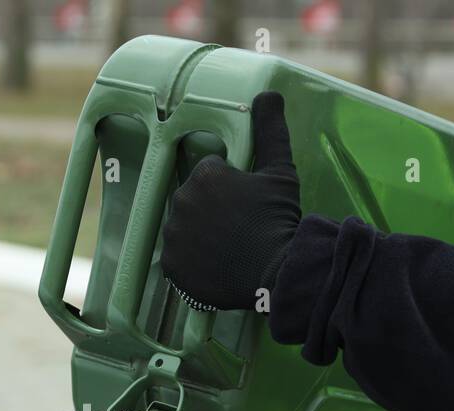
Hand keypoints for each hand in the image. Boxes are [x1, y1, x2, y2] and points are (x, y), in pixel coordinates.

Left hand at [161, 91, 301, 312]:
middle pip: (194, 199)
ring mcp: (174, 236)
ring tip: (228, 247)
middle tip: (239, 226)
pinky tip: (215, 264)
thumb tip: (268, 94)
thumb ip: (270, 130)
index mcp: (204, 175)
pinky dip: (192, 261)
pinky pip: (178, 258)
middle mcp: (182, 201)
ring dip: (199, 234)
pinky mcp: (172, 266)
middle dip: (211, 209)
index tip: (247, 203)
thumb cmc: (280, 219)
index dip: (231, 187)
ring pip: (184, 228)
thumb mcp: (281, 171)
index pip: (210, 173)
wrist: (277, 274)